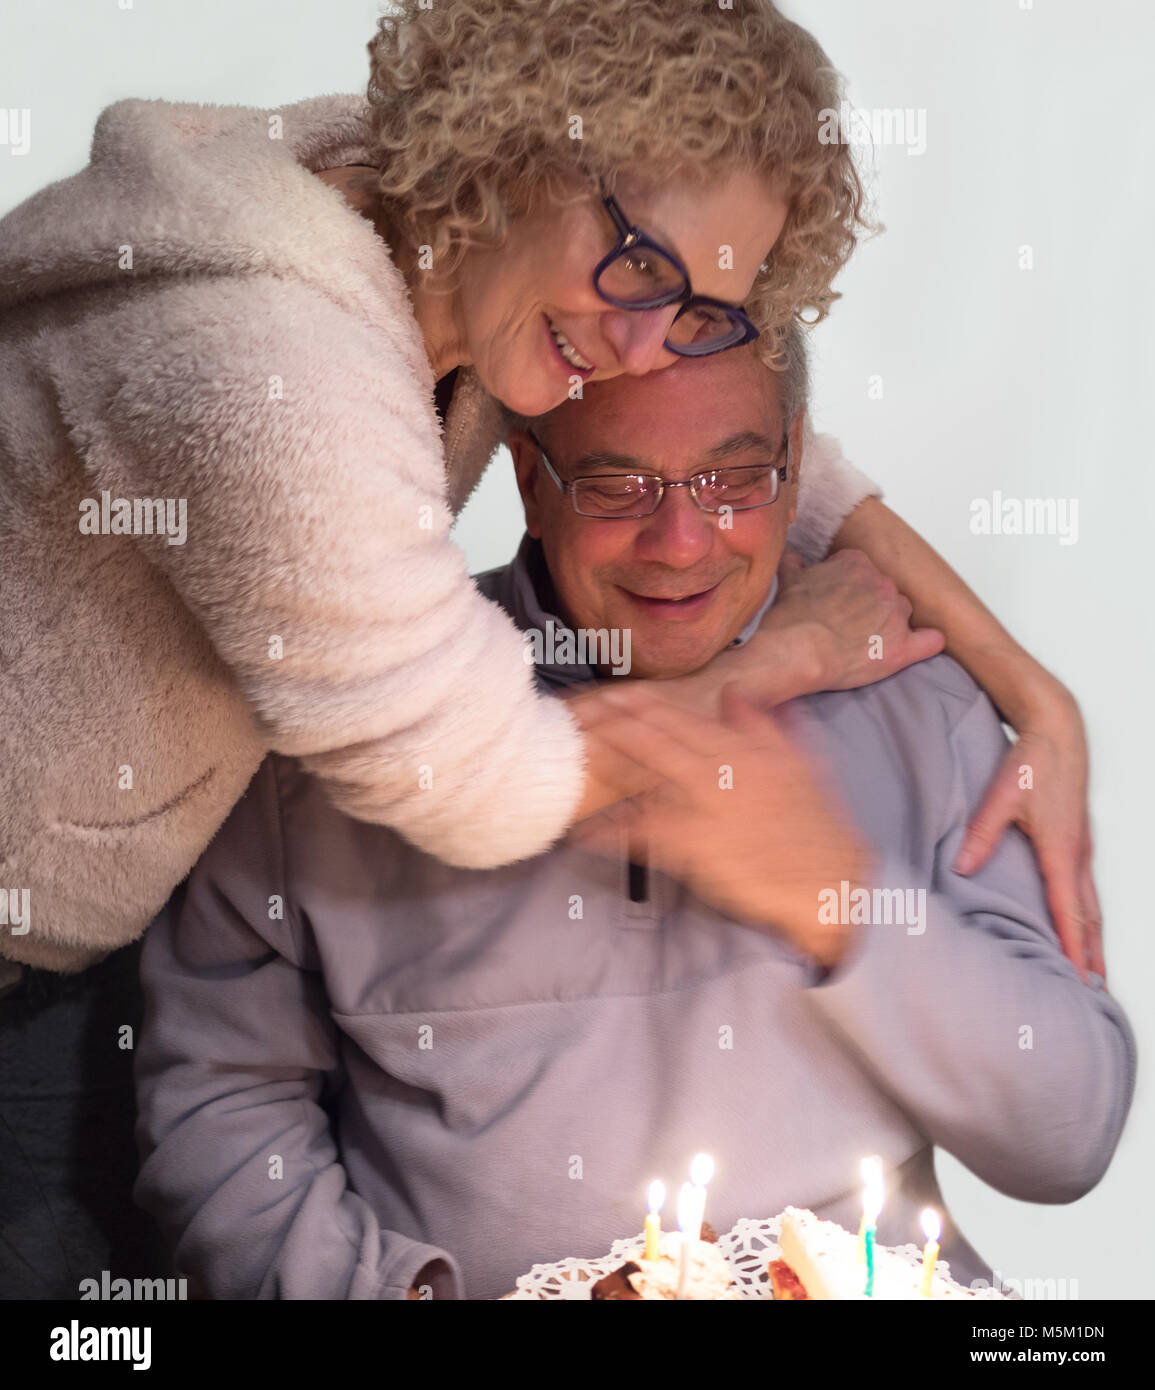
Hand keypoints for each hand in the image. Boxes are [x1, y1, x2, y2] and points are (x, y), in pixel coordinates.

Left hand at [569, 683, 873, 967]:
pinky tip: (583, 834)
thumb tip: (733, 691)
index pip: (676, 715)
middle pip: (650, 739)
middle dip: (607, 725)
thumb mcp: (802, 763)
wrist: (829, 882)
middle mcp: (719, 770)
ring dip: (604, 769)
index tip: (603, 695)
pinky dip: (612, 834)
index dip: (634, 703)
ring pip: (642, 779)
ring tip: (570, 762)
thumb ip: (764, 725)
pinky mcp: (696, 847)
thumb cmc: (816, 826)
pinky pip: (644, 836)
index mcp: (741, 747)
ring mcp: (705, 808)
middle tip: (572, 719)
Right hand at [758, 548, 944, 693]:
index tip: (837, 600)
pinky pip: (930, 641)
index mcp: (857, 563)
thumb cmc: (791, 618)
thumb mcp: (786, 581)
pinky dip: (926, 643)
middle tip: (847, 624)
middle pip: (885, 590)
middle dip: (870, 605)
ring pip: (903, 612)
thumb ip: (794, 565)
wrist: (796, 651)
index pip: (861, 569)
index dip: (848, 586)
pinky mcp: (902, 646)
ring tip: (866, 642)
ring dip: (890, 624)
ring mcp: (895, 614)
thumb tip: (794, 559)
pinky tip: (914, 647)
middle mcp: (882, 582)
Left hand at [954, 690, 1102, 983]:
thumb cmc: (1031, 762)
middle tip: (1094, 990)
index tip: (1080, 978)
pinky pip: (1086, 887)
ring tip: (1094, 967)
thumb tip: (963, 868)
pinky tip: (1080, 922)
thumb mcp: (1001, 797)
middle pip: (1089, 916)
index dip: (1074, 947)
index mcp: (1062, 850)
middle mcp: (1078, 854)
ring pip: (1092, 903)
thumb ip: (982, 834)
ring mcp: (1082, 847)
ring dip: (1093, 936)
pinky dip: (1088, 913)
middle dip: (1092, 954)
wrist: (1057, 731)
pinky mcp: (1079, 839)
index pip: (1069, 911)